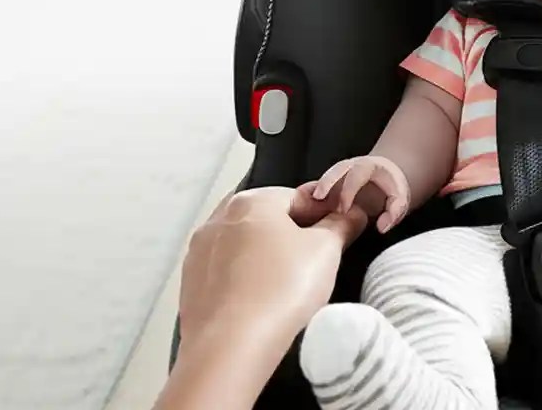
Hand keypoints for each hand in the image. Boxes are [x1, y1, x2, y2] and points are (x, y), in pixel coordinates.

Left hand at [177, 186, 368, 350]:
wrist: (231, 344)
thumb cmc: (283, 287)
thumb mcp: (326, 250)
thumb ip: (341, 224)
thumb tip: (352, 213)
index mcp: (251, 200)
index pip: (297, 196)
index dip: (324, 212)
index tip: (341, 230)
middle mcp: (218, 219)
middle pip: (266, 218)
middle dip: (292, 233)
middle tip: (316, 258)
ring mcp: (198, 252)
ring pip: (243, 245)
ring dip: (266, 255)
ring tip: (288, 282)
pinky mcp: (189, 284)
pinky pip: (226, 271)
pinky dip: (245, 278)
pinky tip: (262, 297)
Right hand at [309, 155, 410, 232]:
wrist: (384, 177)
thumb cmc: (391, 188)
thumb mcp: (400, 199)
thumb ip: (395, 212)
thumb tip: (382, 227)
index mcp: (366, 166)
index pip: (356, 174)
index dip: (348, 191)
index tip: (343, 209)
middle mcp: (348, 167)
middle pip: (334, 171)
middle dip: (324, 183)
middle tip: (316, 199)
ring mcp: (336, 176)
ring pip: (321, 180)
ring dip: (312, 191)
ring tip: (301, 206)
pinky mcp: (327, 186)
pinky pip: (315, 189)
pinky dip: (307, 198)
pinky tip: (300, 212)